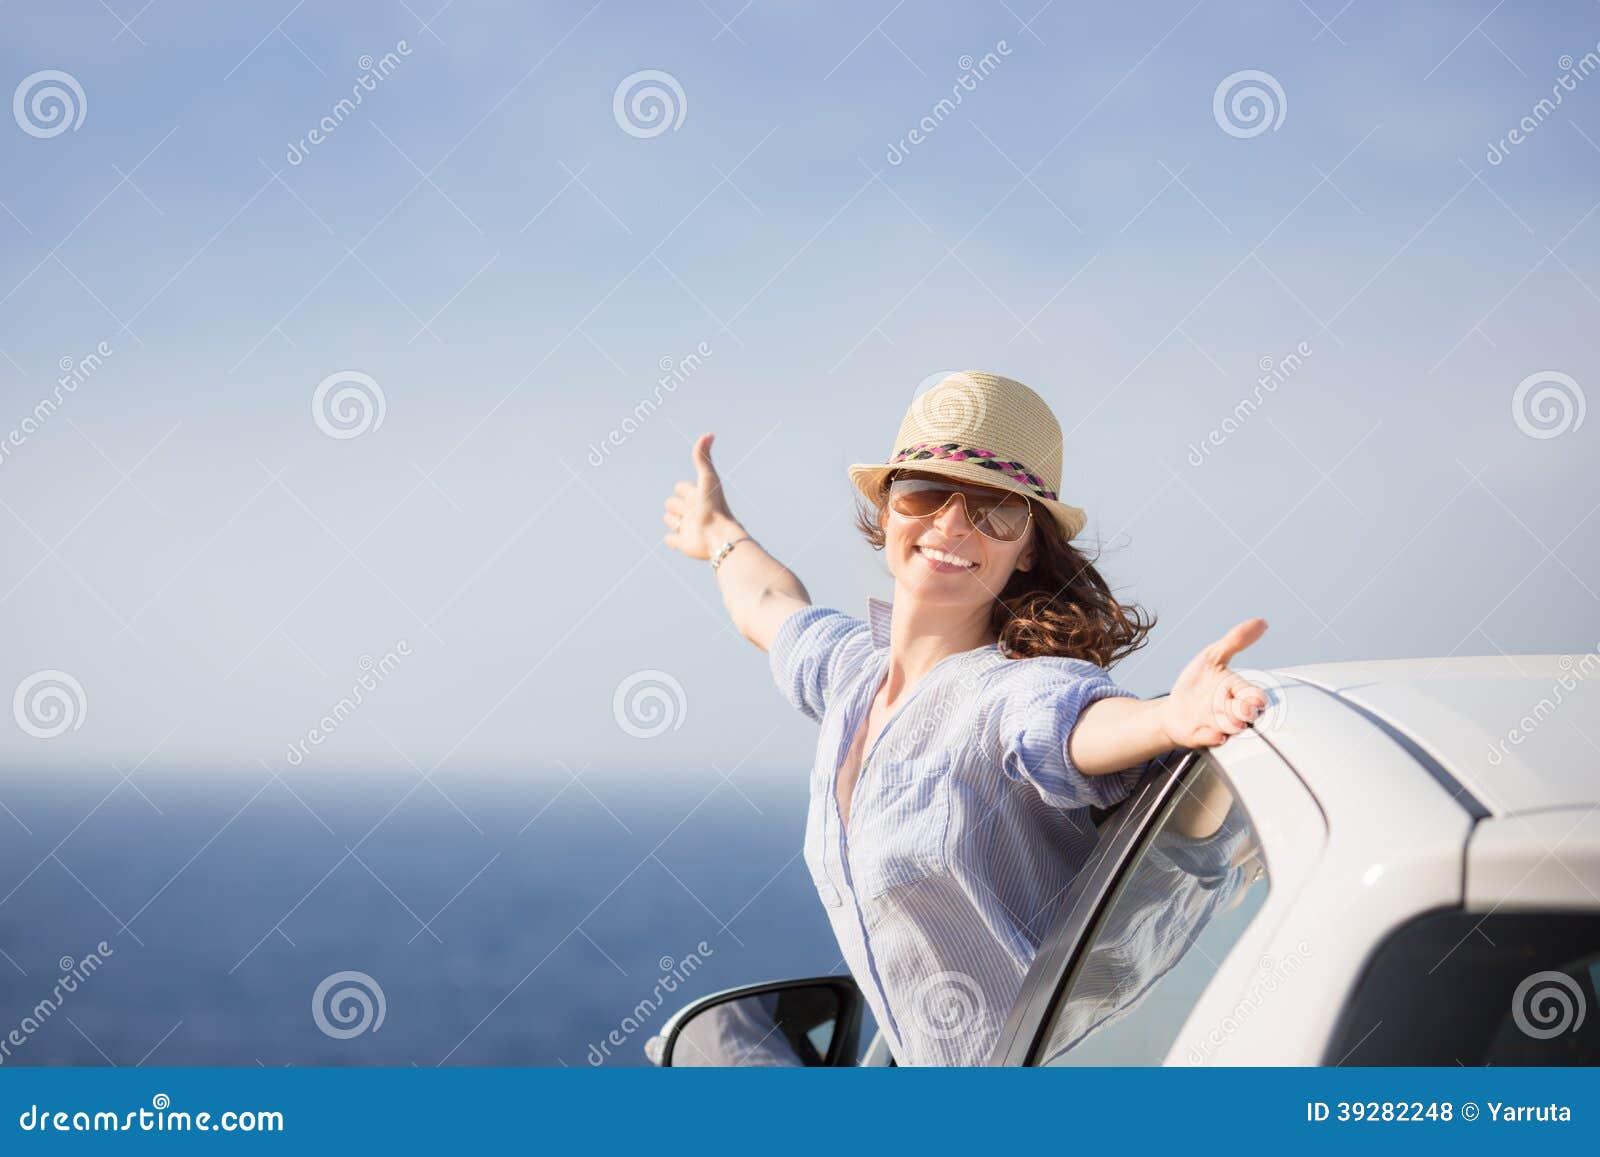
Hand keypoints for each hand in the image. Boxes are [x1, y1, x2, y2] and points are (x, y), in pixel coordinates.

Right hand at [663, 433, 739, 560]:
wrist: (719, 536)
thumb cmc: (715, 507)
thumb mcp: (708, 478)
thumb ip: (703, 457)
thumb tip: (709, 433)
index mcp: (697, 496)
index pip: (683, 488)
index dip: (683, 488)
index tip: (689, 489)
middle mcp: (692, 512)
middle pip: (675, 504)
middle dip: (676, 504)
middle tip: (688, 509)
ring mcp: (688, 528)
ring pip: (673, 521)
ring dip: (673, 520)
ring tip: (683, 523)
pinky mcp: (683, 544)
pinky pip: (672, 540)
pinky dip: (672, 539)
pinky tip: (676, 537)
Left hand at [1158, 619, 1269, 748]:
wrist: (1173, 708)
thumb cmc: (1197, 684)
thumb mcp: (1212, 657)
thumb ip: (1235, 641)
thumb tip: (1261, 622)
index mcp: (1237, 691)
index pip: (1253, 695)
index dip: (1255, 697)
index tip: (1255, 698)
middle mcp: (1232, 710)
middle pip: (1245, 713)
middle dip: (1245, 712)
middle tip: (1245, 710)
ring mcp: (1219, 725)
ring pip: (1232, 728)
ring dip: (1232, 724)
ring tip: (1231, 721)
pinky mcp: (1203, 737)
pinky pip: (1211, 739)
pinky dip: (1212, 736)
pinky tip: (1210, 732)